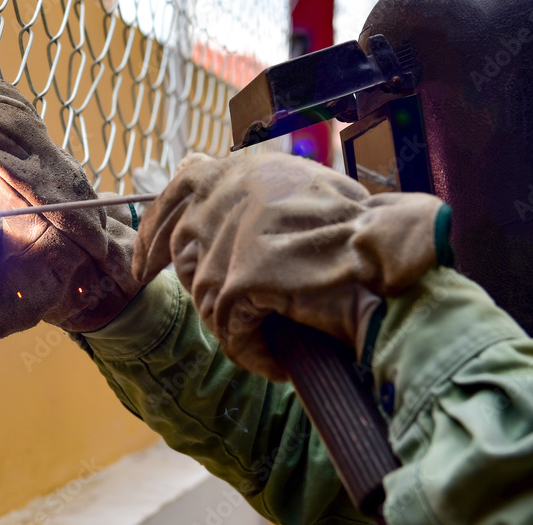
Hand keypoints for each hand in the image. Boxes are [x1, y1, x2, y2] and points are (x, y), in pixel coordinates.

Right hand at [0, 77, 140, 340]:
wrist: (92, 267)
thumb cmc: (48, 285)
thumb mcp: (17, 310)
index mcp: (44, 204)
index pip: (3, 160)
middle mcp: (52, 169)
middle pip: (6, 123)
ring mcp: (51, 152)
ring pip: (11, 108)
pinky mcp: (43, 143)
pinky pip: (14, 105)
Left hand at [132, 153, 448, 380]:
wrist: (385, 249)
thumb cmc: (356, 224)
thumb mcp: (295, 185)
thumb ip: (249, 193)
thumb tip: (213, 205)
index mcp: (234, 171)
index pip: (177, 191)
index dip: (155, 227)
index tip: (147, 260)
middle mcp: (220, 198)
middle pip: (182, 251)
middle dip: (197, 283)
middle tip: (226, 306)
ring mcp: (223, 240)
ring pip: (206, 299)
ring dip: (234, 322)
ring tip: (269, 333)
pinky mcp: (235, 282)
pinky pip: (230, 332)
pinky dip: (253, 351)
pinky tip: (276, 360)